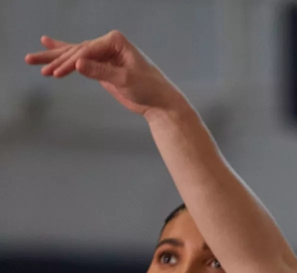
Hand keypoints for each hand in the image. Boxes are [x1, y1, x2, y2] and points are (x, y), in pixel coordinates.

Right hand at [24, 31, 183, 117]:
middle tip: (34, 64)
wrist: (160, 102)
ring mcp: (104, 54)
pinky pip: (80, 59)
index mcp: (115, 41)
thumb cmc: (149, 89)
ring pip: (75, 54)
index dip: (71, 62)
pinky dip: (65, 54)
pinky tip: (48, 43)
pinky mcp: (102, 66)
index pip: (87, 50)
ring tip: (31, 59)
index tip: (57, 73)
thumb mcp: (126, 80)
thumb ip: (101, 72)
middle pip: (76, 50)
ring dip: (54, 58)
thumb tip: (78, 64)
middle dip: (56, 59)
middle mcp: (108, 44)